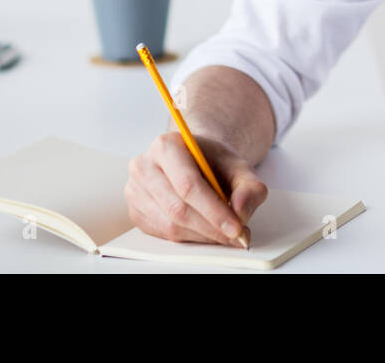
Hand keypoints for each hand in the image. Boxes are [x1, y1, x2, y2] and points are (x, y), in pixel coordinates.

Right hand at [125, 131, 267, 246]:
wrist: (194, 158)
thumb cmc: (212, 161)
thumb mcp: (239, 166)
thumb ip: (249, 186)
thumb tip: (240, 211)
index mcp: (166, 146)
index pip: (188, 185)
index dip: (213, 211)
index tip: (236, 227)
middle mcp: (144, 166)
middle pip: (177, 208)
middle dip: (210, 228)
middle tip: (236, 236)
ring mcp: (135, 191)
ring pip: (170, 225)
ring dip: (202, 236)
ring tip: (225, 234)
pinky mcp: (135, 212)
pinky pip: (163, 234)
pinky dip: (189, 238)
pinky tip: (206, 231)